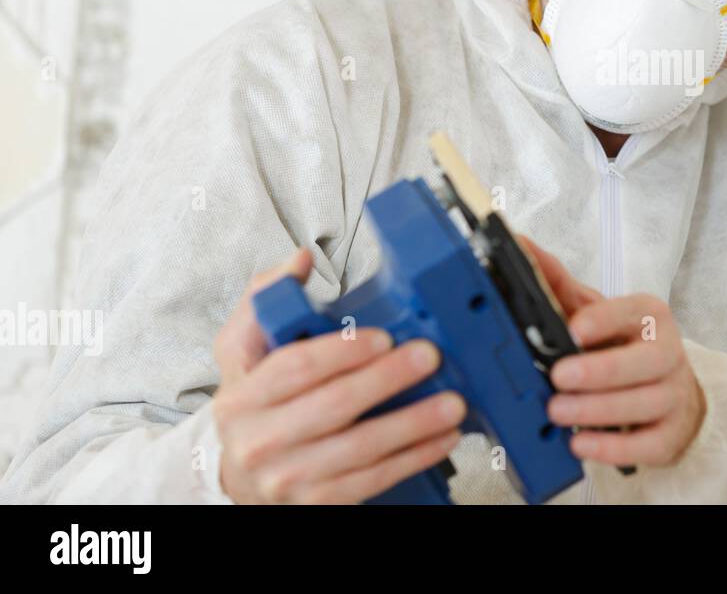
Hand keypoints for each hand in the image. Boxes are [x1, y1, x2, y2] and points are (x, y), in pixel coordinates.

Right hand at [211, 247, 465, 503]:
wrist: (237, 472)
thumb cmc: (252, 404)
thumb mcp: (244, 349)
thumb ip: (268, 298)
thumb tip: (300, 262)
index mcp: (243, 396)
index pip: (296, 368)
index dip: (343, 351)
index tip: (383, 336)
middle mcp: (261, 440)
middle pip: (334, 406)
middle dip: (388, 379)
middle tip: (428, 357)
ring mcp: (289, 477)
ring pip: (361, 448)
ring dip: (413, 424)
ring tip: (451, 402)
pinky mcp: (318, 502)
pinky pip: (373, 479)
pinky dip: (413, 457)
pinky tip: (440, 438)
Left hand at [520, 237, 705, 467]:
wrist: (667, 389)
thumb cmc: (621, 346)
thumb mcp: (593, 312)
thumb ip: (557, 283)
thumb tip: (519, 245)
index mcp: (649, 316)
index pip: (632, 312)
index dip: (603, 320)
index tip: (573, 329)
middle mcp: (668, 353)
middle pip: (643, 362)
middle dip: (599, 371)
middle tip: (557, 377)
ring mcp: (672, 396)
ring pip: (643, 405)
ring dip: (597, 411)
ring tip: (557, 413)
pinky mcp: (669, 436)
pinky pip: (645, 445)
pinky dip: (611, 447)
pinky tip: (581, 444)